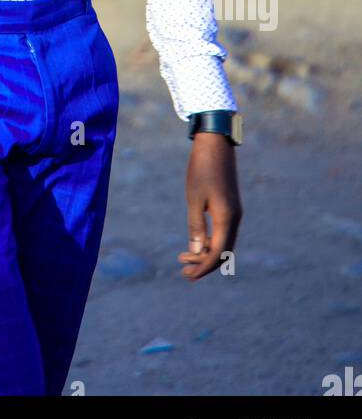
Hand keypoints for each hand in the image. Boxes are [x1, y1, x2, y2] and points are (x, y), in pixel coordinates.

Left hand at [178, 132, 242, 280]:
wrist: (215, 144)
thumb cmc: (201, 169)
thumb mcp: (194, 198)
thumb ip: (196, 226)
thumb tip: (196, 252)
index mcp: (226, 218)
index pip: (217, 253)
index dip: (202, 268)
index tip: (187, 275)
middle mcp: (234, 218)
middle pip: (223, 252)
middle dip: (204, 265)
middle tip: (184, 272)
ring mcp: (234, 212)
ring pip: (224, 243)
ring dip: (206, 254)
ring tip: (184, 258)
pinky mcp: (230, 206)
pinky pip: (223, 232)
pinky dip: (211, 242)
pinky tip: (196, 242)